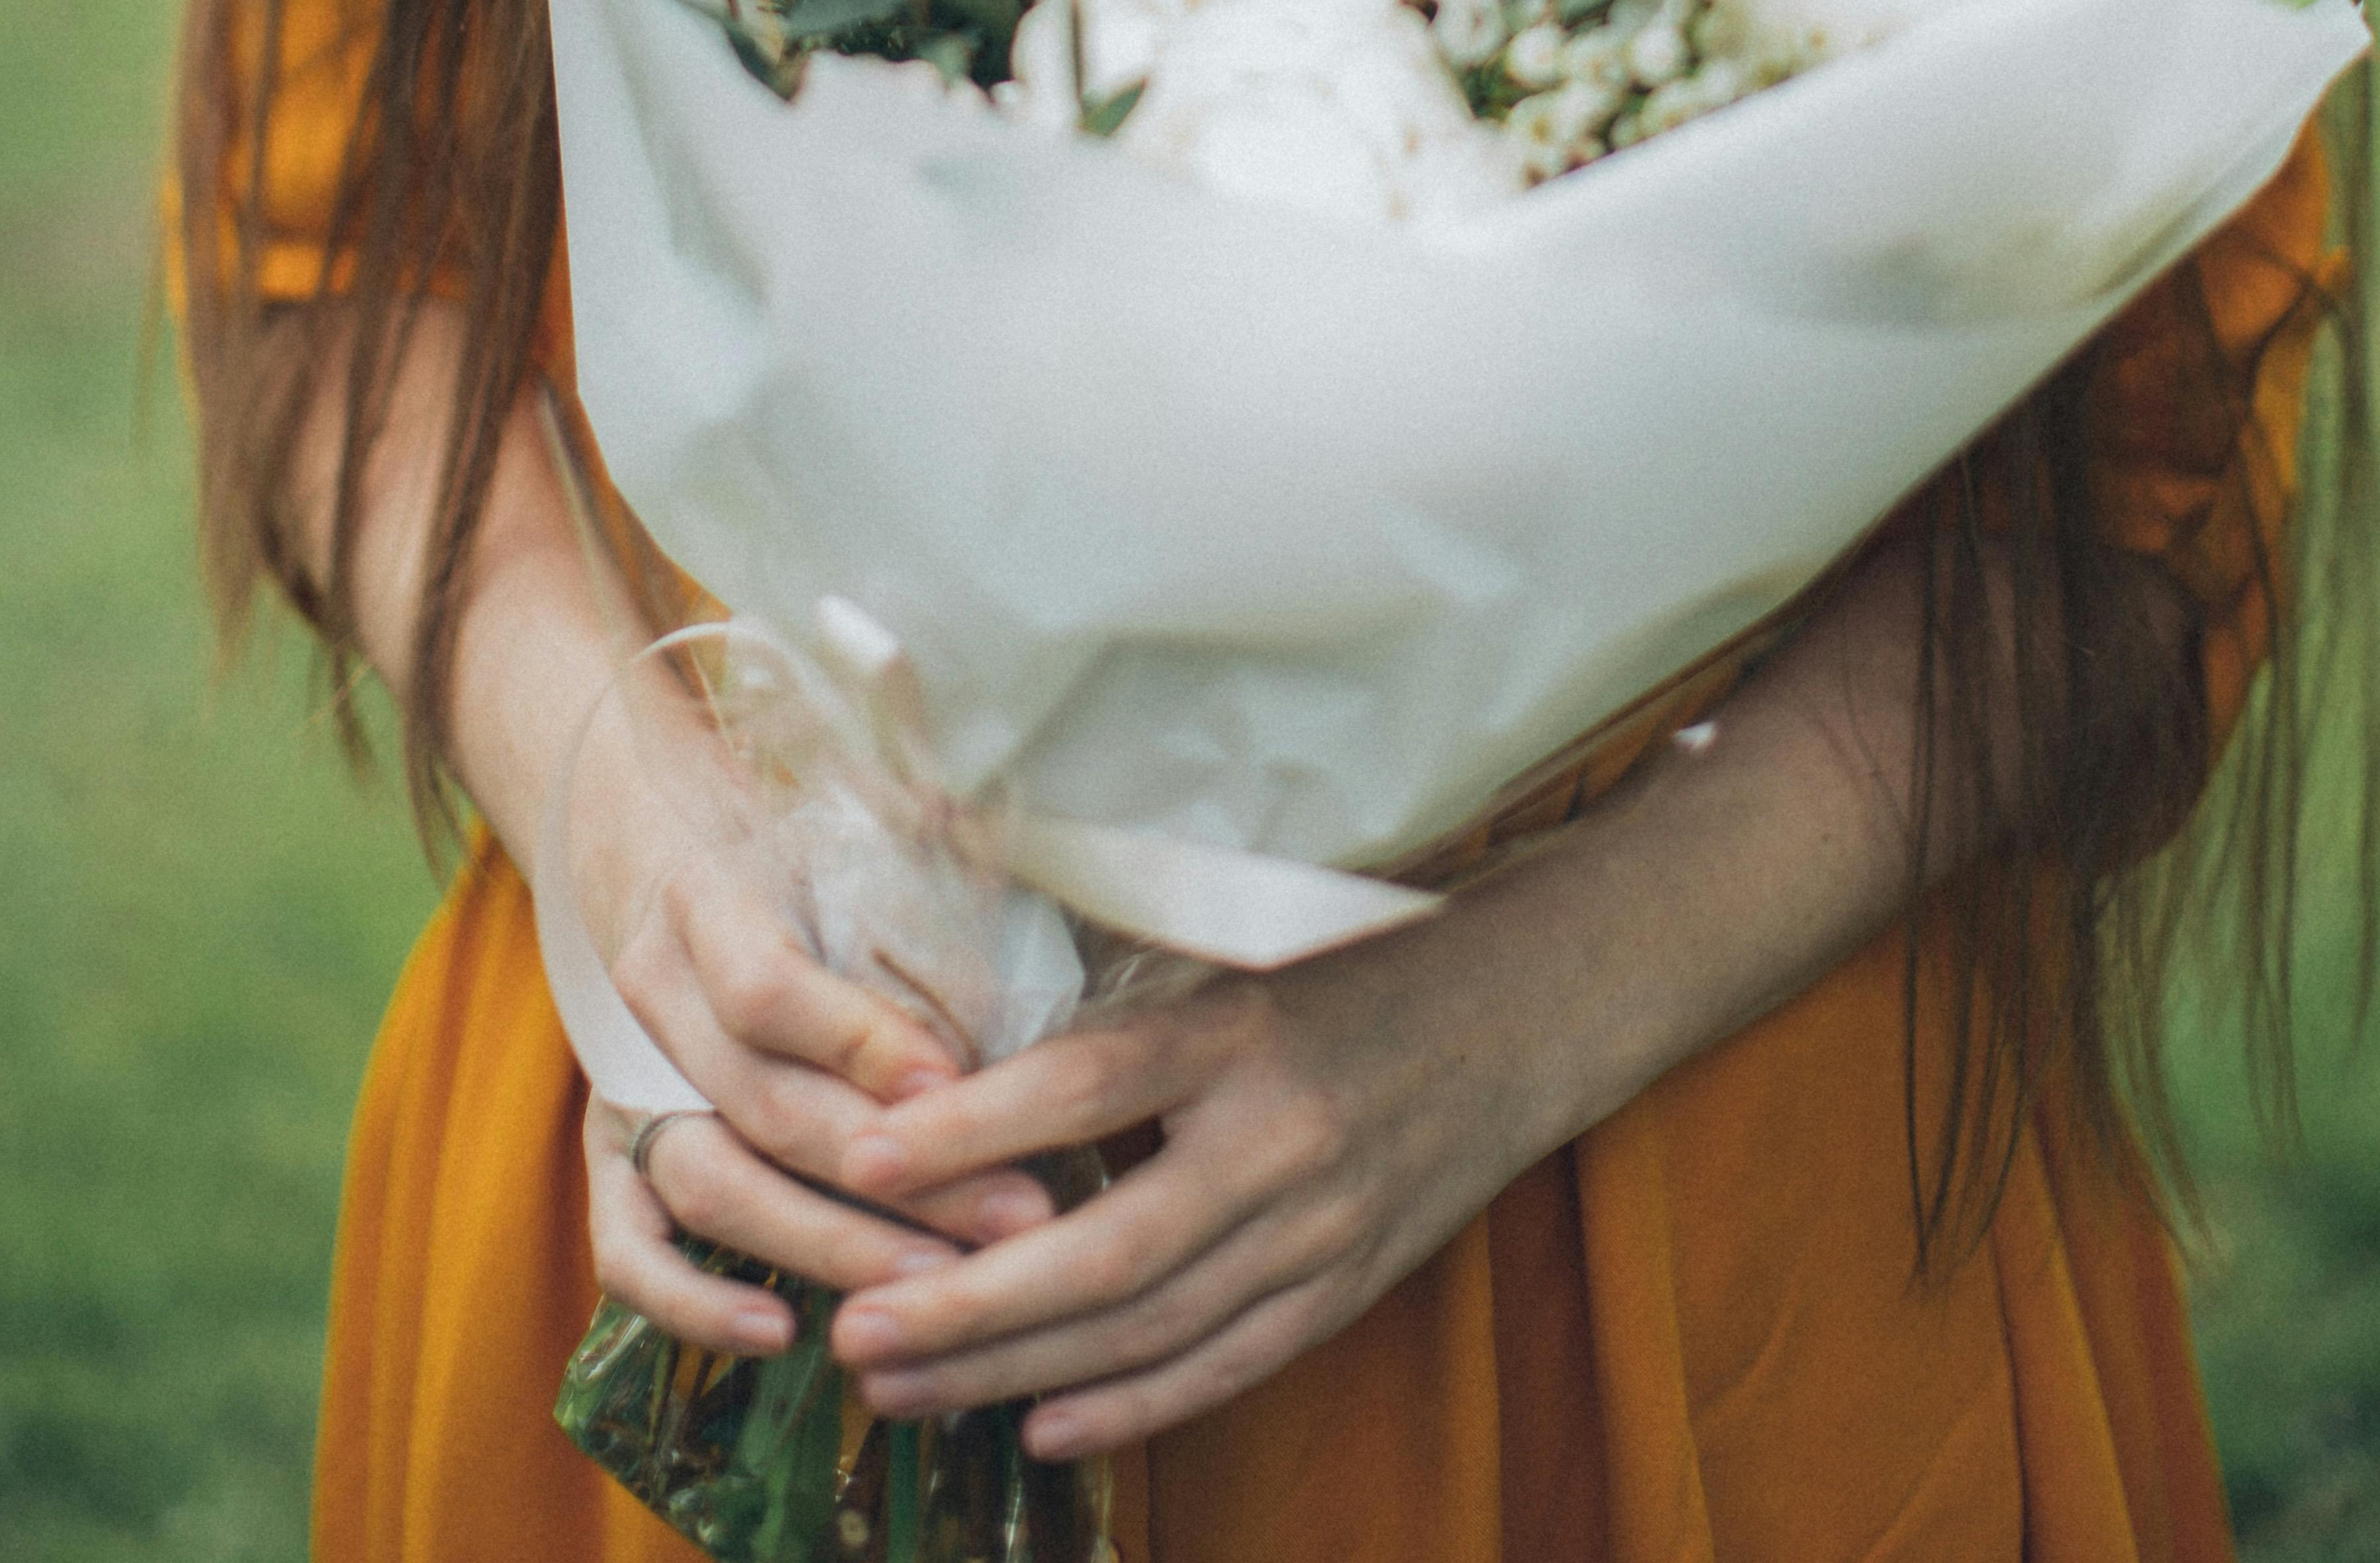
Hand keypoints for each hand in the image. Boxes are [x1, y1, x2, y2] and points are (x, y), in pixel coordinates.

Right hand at [571, 723, 1057, 1357]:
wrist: (656, 850)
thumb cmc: (787, 845)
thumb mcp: (845, 813)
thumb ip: (923, 835)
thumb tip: (1034, 832)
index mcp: (709, 899)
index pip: (769, 988)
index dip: (861, 1044)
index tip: (956, 1087)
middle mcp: (654, 993)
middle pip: (763, 1105)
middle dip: (894, 1176)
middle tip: (1012, 1217)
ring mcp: (623, 1082)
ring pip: (708, 1183)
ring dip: (826, 1245)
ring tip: (940, 1285)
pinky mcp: (607, 1155)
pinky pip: (629, 1249)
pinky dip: (694, 1304)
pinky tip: (783, 1334)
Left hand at [823, 872, 1589, 1458]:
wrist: (1526, 1009)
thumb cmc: (1359, 959)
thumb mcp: (1241, 951)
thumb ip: (1126, 1006)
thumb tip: (965, 1054)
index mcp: (1242, 1028)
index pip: (1088, 1085)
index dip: (972, 1126)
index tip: (864, 1155)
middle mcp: (1279, 1138)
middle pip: (1105, 1249)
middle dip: (967, 1304)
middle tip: (853, 1328)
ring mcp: (1321, 1229)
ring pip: (1148, 1329)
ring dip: (1014, 1371)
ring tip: (903, 1386)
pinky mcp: (1348, 1286)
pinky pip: (1225, 1366)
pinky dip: (1131, 1409)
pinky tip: (1040, 1428)